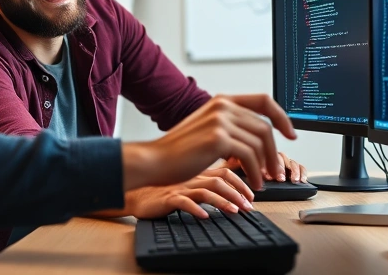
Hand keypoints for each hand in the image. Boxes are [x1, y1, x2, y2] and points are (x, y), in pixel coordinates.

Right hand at [122, 94, 295, 191]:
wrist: (155, 160)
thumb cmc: (179, 151)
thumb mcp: (207, 129)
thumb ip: (229, 125)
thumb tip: (257, 135)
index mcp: (222, 101)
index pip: (263, 100)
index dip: (282, 116)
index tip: (291, 134)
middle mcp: (223, 106)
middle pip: (265, 127)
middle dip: (274, 152)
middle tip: (276, 170)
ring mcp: (220, 120)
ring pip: (260, 143)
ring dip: (266, 165)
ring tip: (262, 181)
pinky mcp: (218, 138)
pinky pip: (250, 156)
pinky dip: (256, 172)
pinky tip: (253, 182)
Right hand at [125, 167, 255, 218]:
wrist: (135, 188)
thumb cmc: (162, 186)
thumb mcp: (189, 178)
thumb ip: (208, 176)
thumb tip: (234, 175)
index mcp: (196, 170)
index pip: (225, 171)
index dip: (241, 182)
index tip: (252, 195)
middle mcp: (190, 177)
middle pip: (220, 180)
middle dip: (238, 193)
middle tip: (249, 206)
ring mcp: (179, 187)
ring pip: (206, 190)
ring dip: (223, 201)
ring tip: (235, 211)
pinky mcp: (167, 198)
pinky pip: (183, 203)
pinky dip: (195, 209)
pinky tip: (204, 216)